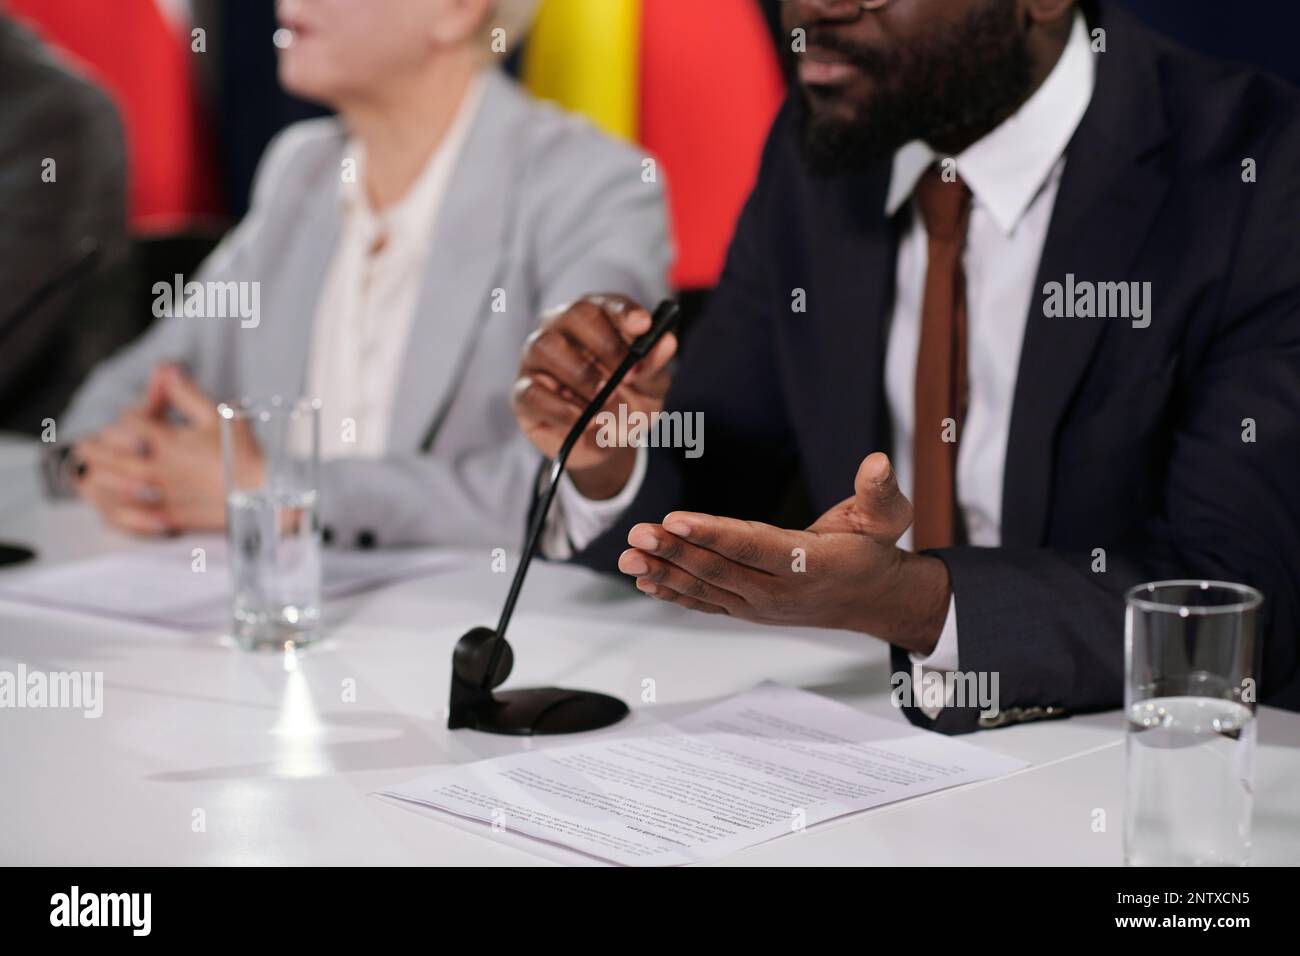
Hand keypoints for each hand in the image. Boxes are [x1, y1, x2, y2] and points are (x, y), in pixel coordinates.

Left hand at [75, 364, 261, 533]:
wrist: (265, 496)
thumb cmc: (246, 455)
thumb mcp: (221, 415)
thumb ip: (188, 393)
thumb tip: (167, 369)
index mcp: (171, 440)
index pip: (130, 421)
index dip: (129, 415)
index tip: (135, 417)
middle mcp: (160, 468)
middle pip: (110, 455)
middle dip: (94, 447)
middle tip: (85, 445)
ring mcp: (162, 495)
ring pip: (113, 486)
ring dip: (96, 478)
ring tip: (86, 474)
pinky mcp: (169, 518)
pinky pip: (130, 518)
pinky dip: (114, 512)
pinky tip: (108, 508)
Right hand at [512, 294, 675, 498]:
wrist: (608, 443)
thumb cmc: (628, 401)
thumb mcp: (651, 385)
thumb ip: (655, 363)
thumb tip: (666, 341)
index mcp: (596, 319)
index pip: (606, 303)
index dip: (624, 312)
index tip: (643, 326)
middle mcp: (561, 329)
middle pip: (574, 315)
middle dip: (605, 345)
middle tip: (627, 374)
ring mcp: (537, 359)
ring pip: (545, 346)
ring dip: (581, 374)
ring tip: (605, 398)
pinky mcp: (523, 392)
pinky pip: (531, 391)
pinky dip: (560, 407)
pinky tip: (585, 420)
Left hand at [615, 453, 951, 654]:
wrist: (870, 600)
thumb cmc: (872, 552)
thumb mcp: (886, 519)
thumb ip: (879, 492)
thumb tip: (879, 462)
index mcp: (807, 563)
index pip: (752, 546)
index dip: (713, 533)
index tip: (677, 519)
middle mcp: (777, 589)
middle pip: (718, 568)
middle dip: (674, 550)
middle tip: (639, 534)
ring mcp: (758, 604)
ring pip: (704, 587)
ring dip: (664, 571)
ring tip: (629, 557)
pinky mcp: (746, 609)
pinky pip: (705, 603)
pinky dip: (674, 593)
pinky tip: (645, 581)